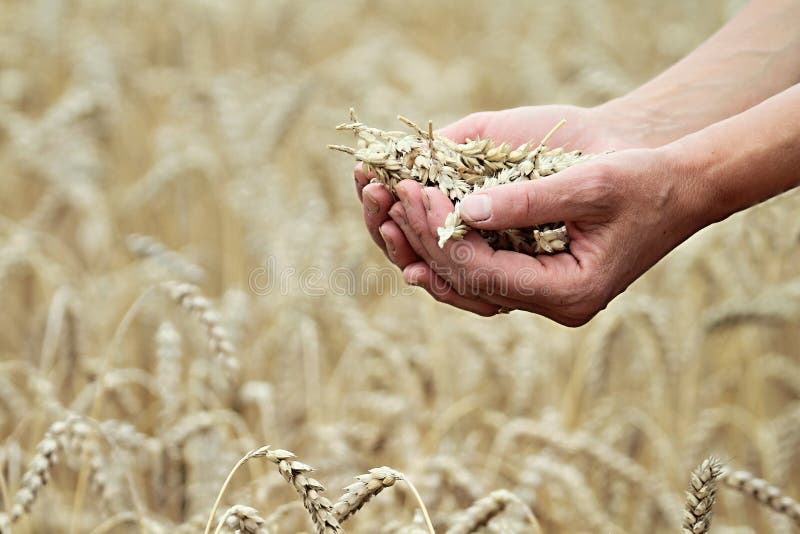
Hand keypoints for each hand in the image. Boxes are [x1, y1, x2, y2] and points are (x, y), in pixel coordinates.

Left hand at [391, 146, 700, 323]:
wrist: (681, 189)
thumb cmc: (645, 181)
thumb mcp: (590, 184)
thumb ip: (528, 200)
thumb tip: (463, 210)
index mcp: (569, 293)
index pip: (484, 274)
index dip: (442, 235)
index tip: (413, 192)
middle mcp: (555, 304)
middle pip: (469, 284)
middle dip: (425, 240)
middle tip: (391, 198)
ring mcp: (547, 295)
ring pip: (469, 286)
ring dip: (428, 250)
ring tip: (389, 217)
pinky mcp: (540, 277)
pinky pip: (483, 273)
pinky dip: (451, 251)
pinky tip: (422, 229)